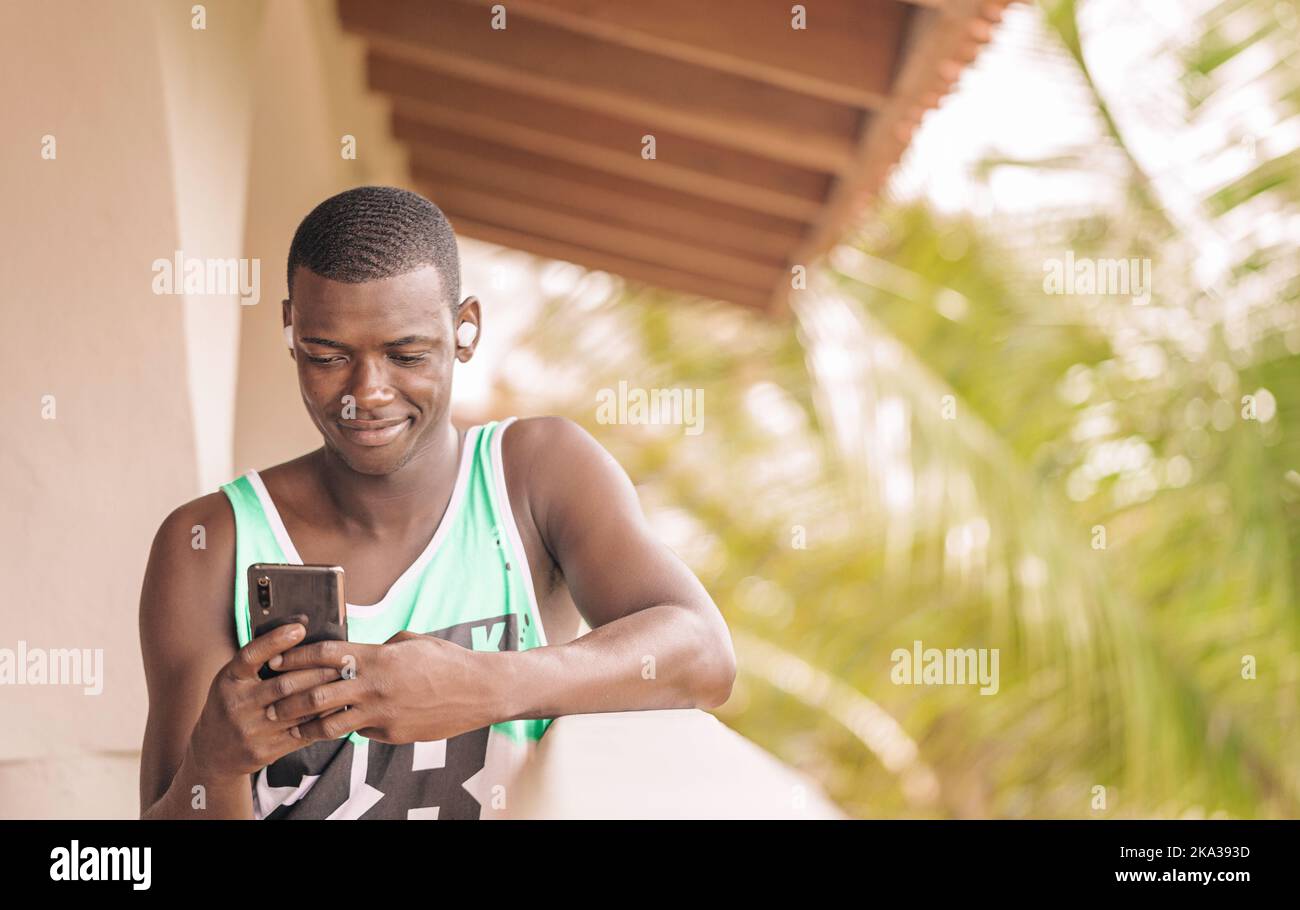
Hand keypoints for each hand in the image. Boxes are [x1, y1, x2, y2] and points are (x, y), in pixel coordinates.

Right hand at [188, 622, 345, 780]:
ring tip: (345, 682)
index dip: (274, 641)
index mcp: (230, 680)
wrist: (214, 752)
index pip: (251, 656)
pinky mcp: (264, 750)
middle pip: (284, 685)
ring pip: (297, 710)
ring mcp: (251, 730)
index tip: (299, 628)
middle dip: (317, 672)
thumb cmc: (232, 704)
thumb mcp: (233, 679)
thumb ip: (258, 660)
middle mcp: (237, 705)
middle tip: (342, 662)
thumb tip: (299, 629)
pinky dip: (322, 719)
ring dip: (325, 695)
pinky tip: (336, 708)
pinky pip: (301, 732)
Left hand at [266, 630, 502, 744]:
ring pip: (330, 723)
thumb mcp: (411, 642)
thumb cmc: (447, 660)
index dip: (295, 657)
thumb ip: (381, 647)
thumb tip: (361, 653)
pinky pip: (360, 732)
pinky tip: (338, 727)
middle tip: (270, 703)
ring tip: (291, 726)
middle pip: (316, 694)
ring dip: (306, 725)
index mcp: (377, 656)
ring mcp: (382, 713)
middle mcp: (374, 686)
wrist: (480, 691)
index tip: (275, 660)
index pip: (324, 654)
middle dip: (288, 699)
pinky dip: (347, 728)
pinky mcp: (392, 734)